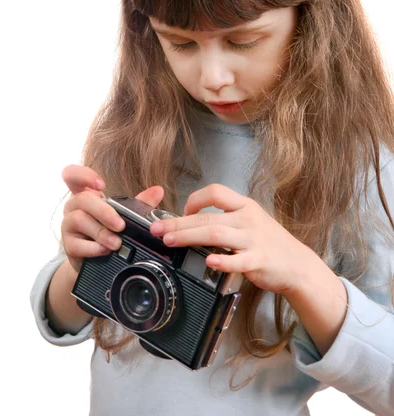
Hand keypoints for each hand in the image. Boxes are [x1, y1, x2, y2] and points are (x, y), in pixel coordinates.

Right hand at [61, 164, 163, 273]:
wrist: (96, 260)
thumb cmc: (108, 230)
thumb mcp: (123, 214)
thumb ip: (140, 202)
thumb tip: (158, 191)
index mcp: (85, 194)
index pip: (72, 174)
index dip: (83, 175)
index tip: (101, 185)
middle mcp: (73, 206)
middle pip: (82, 199)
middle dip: (103, 211)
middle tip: (120, 225)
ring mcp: (68, 225)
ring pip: (79, 220)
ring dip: (101, 232)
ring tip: (117, 243)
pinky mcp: (68, 245)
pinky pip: (77, 244)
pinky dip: (94, 248)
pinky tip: (105, 251)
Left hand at [150, 184, 313, 295]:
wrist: (298, 265)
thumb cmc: (269, 243)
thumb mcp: (250, 221)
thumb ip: (226, 218)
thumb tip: (191, 221)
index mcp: (244, 206)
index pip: (215, 192)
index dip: (194, 199)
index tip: (181, 211)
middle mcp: (248, 219)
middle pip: (208, 216)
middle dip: (179, 223)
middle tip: (158, 229)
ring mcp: (254, 239)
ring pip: (216, 234)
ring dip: (189, 237)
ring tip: (170, 242)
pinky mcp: (259, 261)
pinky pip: (238, 260)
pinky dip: (223, 260)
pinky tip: (209, 261)